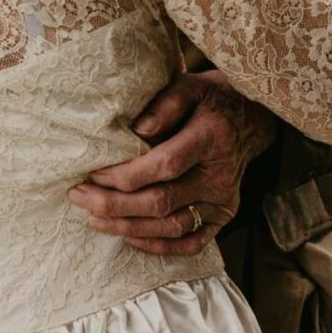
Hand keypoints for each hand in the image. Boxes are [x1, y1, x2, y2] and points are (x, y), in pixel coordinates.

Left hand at [68, 70, 278, 255]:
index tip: (93, 174)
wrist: (252, 119)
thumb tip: (136, 130)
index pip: (163, 166)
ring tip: (93, 219)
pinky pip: (190, 243)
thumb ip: (165, 104)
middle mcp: (219, 177)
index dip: (124, 175)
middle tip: (79, 197)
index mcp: (211, 139)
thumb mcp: (191, 86)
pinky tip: (129, 236)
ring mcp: (222, 202)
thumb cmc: (212, 100)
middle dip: (114, 204)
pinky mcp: (222, 217)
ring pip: (170, 227)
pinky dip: (158, 246)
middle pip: (160, 202)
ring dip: (127, 227)